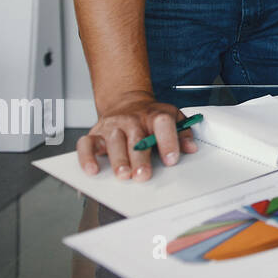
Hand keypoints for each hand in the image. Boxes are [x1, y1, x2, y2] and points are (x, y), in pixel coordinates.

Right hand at [75, 92, 197, 181]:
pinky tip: (92, 170)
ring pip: (114, 141)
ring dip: (118, 160)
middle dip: (140, 158)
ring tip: (123, 175)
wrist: (127, 102)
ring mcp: (113, 126)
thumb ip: (183, 133)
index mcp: (155, 115)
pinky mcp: (95, 133)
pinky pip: (86, 144)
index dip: (168, 141)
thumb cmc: (150, 116)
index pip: (163, 124)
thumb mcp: (172, 117)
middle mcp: (132, 120)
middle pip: (136, 137)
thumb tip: (191, 148)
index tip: (172, 160)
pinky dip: (87, 157)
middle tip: (143, 175)